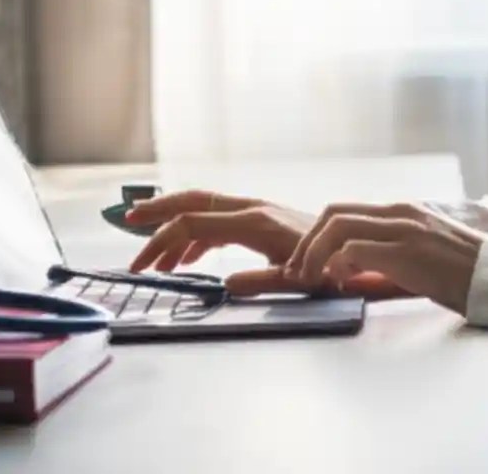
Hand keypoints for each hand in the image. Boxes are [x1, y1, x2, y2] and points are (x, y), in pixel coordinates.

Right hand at [125, 190, 408, 298]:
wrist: (360, 254)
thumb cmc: (332, 269)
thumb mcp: (295, 281)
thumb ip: (258, 281)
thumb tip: (224, 284)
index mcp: (254, 221)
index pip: (192, 224)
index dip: (160, 241)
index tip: (140, 263)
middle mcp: (252, 209)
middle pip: (192, 202)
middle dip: (157, 211)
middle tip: (126, 221)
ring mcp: (257, 212)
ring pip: (204, 212)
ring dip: (176, 230)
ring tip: (154, 257)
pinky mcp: (262, 222)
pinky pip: (219, 222)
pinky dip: (197, 237)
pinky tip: (188, 258)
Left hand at [282, 203, 482, 314]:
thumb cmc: (465, 274)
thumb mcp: (424, 253)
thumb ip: (392, 251)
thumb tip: (356, 268)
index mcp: (403, 212)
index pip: (346, 211)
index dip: (317, 235)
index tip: (305, 260)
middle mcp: (399, 214)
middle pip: (334, 213)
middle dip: (306, 242)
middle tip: (296, 269)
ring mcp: (402, 230)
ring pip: (337, 227)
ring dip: (314, 254)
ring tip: (309, 278)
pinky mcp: (405, 252)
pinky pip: (354, 249)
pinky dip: (338, 265)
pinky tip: (341, 283)